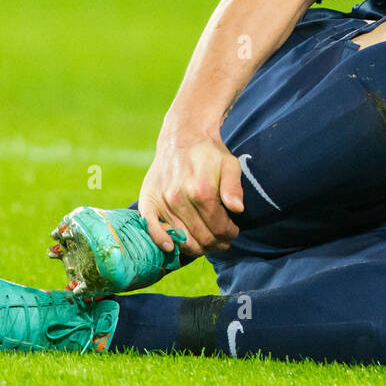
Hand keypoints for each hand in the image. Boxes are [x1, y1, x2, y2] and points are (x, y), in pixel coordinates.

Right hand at [137, 129, 243, 256]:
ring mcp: (163, 201)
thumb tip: (238, 209)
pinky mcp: (148, 201)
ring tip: (208, 242)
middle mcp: (179, 198)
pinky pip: (152, 228)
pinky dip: (161, 241)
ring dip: (198, 246)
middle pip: (202, 237)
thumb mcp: (230, 165)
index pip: (218, 227)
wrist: (182, 138)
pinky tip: (172, 247)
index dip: (229, 234)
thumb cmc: (210, 154)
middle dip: (217, 243)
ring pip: (182, 239)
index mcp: (201, 191)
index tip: (233, 231)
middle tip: (223, 239)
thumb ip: (234, 188)